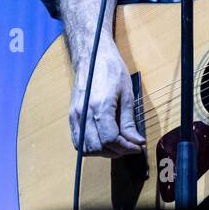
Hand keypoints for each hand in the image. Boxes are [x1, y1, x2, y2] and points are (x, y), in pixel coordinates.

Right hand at [69, 42, 144, 157]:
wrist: (92, 57)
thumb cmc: (112, 71)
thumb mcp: (127, 94)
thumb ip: (129, 121)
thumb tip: (136, 141)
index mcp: (100, 106)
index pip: (111, 139)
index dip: (126, 147)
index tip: (137, 147)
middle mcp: (84, 113)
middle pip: (97, 147)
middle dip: (116, 151)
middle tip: (129, 146)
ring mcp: (75, 116)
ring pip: (85, 148)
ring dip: (102, 151)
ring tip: (117, 144)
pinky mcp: (71, 116)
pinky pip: (78, 141)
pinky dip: (90, 146)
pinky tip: (103, 140)